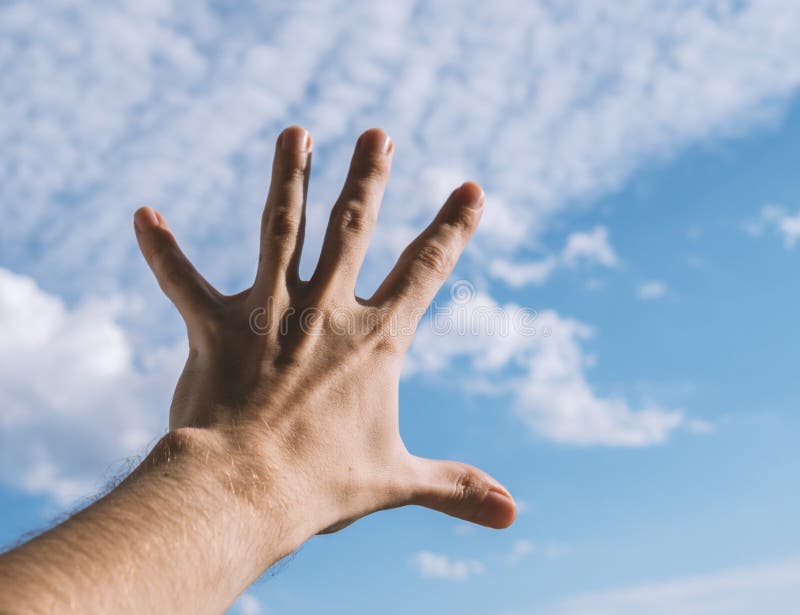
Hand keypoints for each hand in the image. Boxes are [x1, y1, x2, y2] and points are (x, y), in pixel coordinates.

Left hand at [133, 125, 515, 549]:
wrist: (244, 494)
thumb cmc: (322, 487)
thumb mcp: (397, 482)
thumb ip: (455, 489)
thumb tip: (512, 514)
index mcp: (375, 341)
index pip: (425, 271)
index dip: (451, 229)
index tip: (471, 189)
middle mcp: (325, 313)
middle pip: (352, 229)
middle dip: (368, 178)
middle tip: (378, 132)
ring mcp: (269, 314)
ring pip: (281, 230)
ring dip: (289, 178)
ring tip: (296, 131)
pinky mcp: (216, 330)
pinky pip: (183, 282)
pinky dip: (163, 251)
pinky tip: (144, 215)